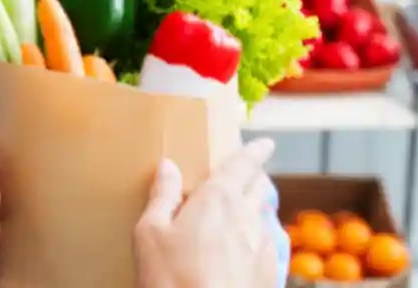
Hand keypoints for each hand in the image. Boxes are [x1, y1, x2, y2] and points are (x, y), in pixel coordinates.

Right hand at [133, 138, 279, 287]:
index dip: (254, 151)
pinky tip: (239, 253)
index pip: (243, 164)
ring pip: (261, 218)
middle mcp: (248, 218)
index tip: (265, 142)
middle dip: (254, 177)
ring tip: (238, 214)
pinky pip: (264, 247)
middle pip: (258, 187)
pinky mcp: (268, 276)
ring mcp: (262, 249)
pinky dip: (253, 240)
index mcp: (219, 199)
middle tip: (246, 174)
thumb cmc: (172, 280)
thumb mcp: (150, 233)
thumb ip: (161, 196)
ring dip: (253, 210)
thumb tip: (168, 166)